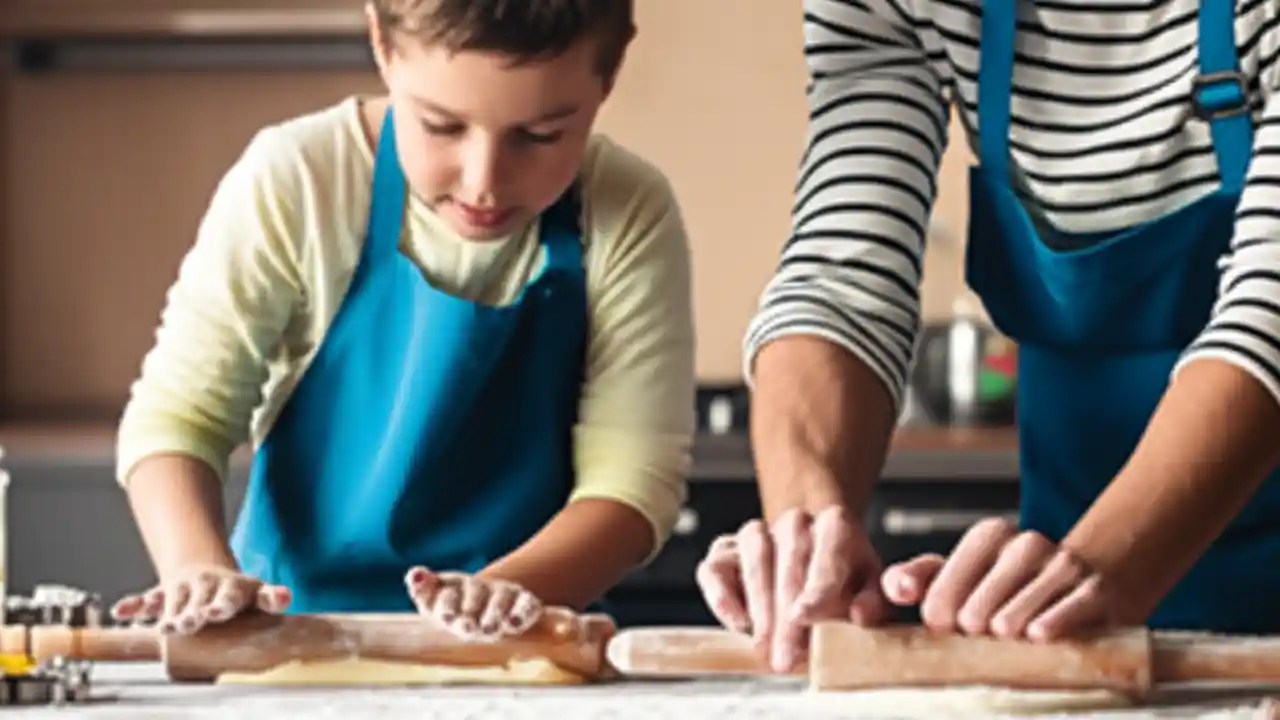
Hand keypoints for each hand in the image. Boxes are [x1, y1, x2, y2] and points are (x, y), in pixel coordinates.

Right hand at [110, 565, 290, 634]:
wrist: (206, 572)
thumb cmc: (235, 592)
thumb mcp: (256, 594)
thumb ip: (272, 598)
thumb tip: (285, 596)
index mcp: (229, 588)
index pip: (228, 596)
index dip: (221, 604)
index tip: (215, 612)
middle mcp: (204, 586)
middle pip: (196, 600)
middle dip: (192, 612)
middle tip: (188, 624)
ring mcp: (181, 589)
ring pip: (170, 601)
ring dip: (166, 613)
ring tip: (164, 627)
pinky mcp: (161, 594)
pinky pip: (146, 598)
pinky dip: (134, 605)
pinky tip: (123, 611)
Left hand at [404, 567, 541, 639]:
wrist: (492, 606)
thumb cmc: (456, 610)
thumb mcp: (435, 604)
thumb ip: (423, 590)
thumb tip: (414, 574)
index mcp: (454, 587)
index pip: (447, 593)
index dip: (446, 604)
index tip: (445, 618)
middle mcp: (480, 588)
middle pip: (475, 592)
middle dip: (471, 609)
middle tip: (466, 627)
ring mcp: (503, 594)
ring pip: (501, 597)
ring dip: (495, 612)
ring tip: (488, 630)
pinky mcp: (525, 602)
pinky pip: (528, 604)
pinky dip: (522, 614)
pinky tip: (514, 624)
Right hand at [695, 506, 891, 672]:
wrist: (813, 573)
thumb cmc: (846, 585)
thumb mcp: (870, 593)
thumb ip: (873, 602)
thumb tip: (860, 614)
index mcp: (835, 524)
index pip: (829, 548)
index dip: (817, 585)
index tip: (806, 617)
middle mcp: (795, 522)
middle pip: (789, 556)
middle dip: (785, 612)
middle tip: (786, 656)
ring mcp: (756, 534)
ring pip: (754, 556)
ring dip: (758, 604)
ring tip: (764, 645)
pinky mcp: (725, 552)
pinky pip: (715, 569)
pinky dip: (720, 595)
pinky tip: (735, 622)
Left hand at [882, 518, 1132, 640]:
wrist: (1090, 582)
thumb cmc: (1011, 586)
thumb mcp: (959, 575)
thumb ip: (915, 578)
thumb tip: (896, 589)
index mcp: (988, 535)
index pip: (943, 588)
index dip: (940, 617)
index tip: (947, 626)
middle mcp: (1025, 543)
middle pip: (976, 609)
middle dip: (973, 630)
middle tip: (983, 634)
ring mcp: (1062, 564)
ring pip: (1016, 614)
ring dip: (1007, 633)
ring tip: (1009, 636)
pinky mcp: (1094, 589)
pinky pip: (1064, 611)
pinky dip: (1049, 626)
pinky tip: (1037, 635)